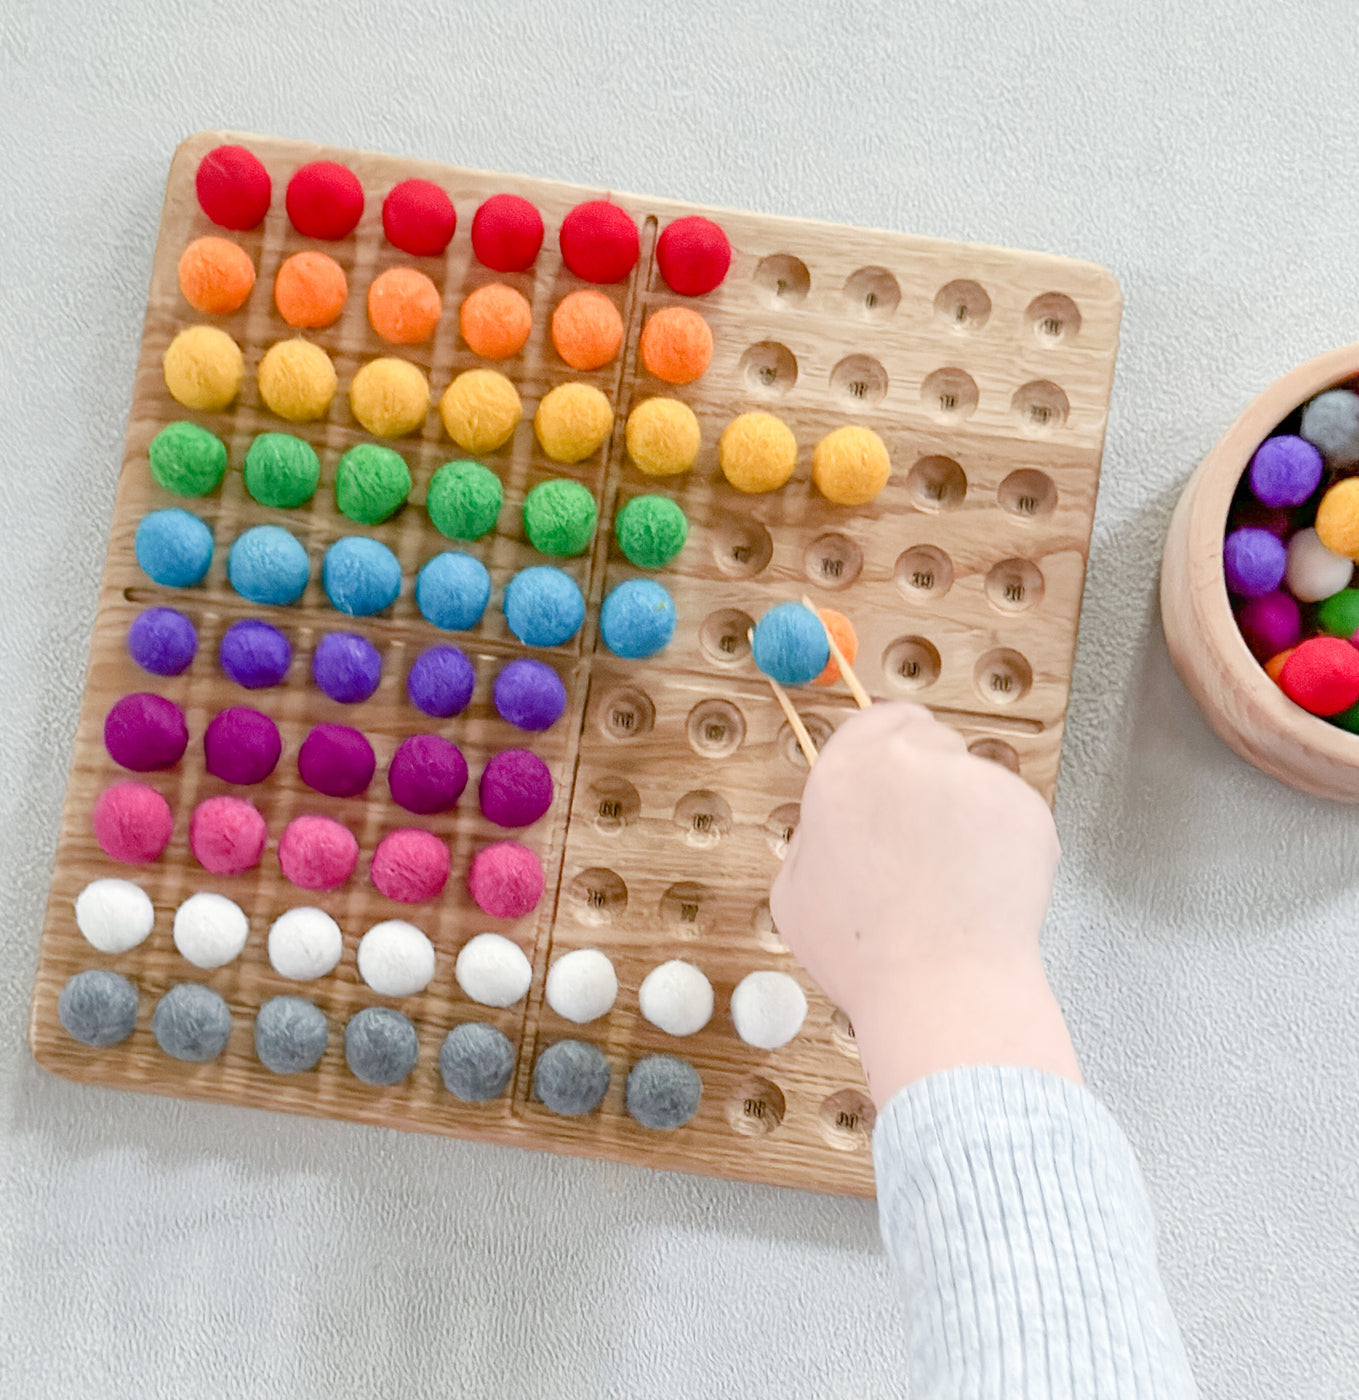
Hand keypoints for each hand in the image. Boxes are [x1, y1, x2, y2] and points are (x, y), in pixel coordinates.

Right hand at [770, 702, 1079, 1105]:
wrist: (941, 988)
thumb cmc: (864, 954)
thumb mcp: (794, 892)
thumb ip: (814, 836)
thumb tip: (837, 822)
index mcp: (845, 770)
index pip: (878, 719)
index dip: (889, 750)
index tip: (895, 779)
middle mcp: (908, 758)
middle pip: (929, 742)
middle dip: (927, 783)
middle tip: (921, 843)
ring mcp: (973, 778)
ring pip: (972, 779)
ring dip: (966, 812)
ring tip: (952, 879)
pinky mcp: (1024, 806)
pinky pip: (1011, 812)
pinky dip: (1004, 841)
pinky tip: (982, 887)